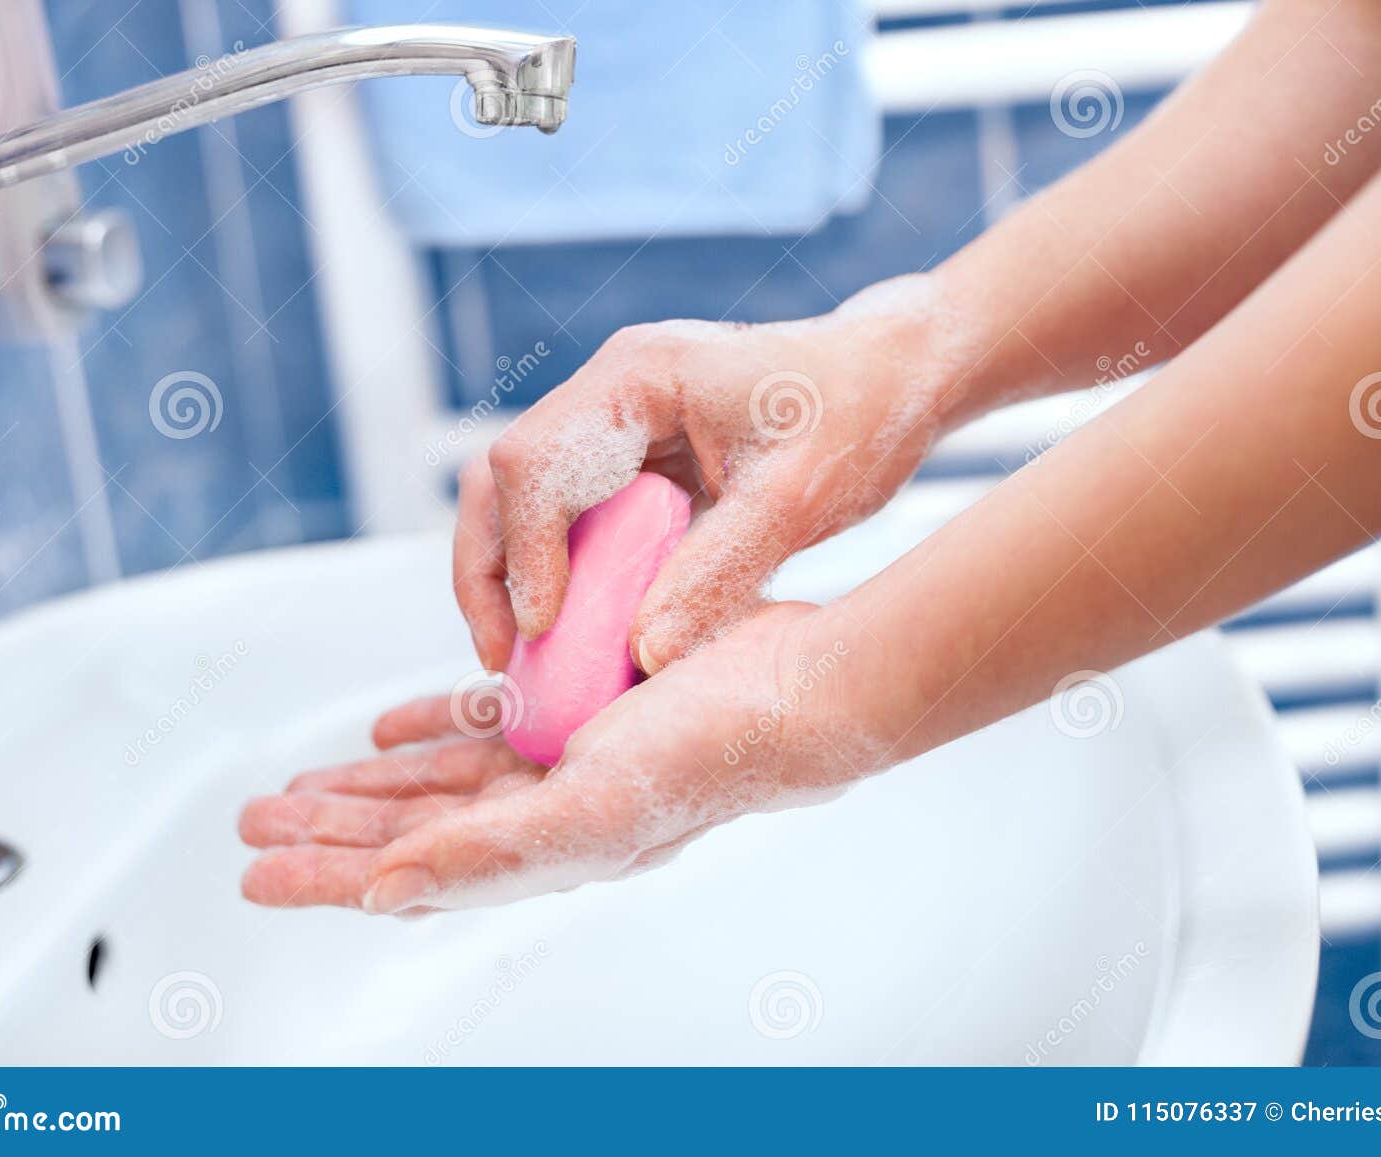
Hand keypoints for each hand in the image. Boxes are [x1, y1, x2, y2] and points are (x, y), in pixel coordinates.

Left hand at [239, 603, 875, 913]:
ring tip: (304, 784)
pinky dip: (438, 725)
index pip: (411, 874)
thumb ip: (487, 858)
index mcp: (544, 850)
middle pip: (411, 829)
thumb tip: (387, 897)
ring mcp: (562, 760)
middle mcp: (546, 812)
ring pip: (439, 780)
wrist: (798, 681)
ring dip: (370, 782)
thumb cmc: (716, 755)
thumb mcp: (592, 811)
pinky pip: (491, 723)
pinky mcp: (578, 707)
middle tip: (259, 820)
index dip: (331, 875)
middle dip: (332, 826)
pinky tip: (399, 726)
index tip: (261, 873)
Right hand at [456, 275, 957, 674]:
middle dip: (488, 569)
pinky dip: (555, 573)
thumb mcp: (797, 503)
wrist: (892, 376)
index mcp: (639, 375)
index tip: (543, 631)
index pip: (537, 461)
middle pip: (502, 475)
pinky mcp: (630, 455)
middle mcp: (609, 388)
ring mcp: (614, 420)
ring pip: (519, 496)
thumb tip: (641, 656)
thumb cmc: (857, 417)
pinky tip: (571, 634)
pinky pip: (565, 514)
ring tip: (521, 659)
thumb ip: (718, 575)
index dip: (525, 552)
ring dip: (509, 575)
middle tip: (499, 658)